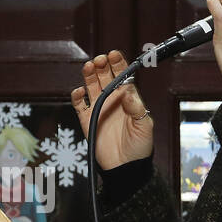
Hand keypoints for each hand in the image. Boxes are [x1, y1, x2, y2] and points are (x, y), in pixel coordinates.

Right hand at [71, 50, 153, 169]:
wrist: (125, 167)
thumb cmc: (139, 147)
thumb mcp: (144, 125)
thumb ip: (136, 107)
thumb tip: (127, 90)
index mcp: (127, 98)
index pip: (122, 76)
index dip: (118, 64)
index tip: (114, 54)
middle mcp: (112, 100)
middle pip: (104, 76)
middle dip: (102, 65)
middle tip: (100, 60)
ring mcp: (99, 109)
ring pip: (91, 86)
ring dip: (89, 75)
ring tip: (89, 67)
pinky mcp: (87, 120)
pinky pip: (79, 105)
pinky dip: (77, 96)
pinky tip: (79, 92)